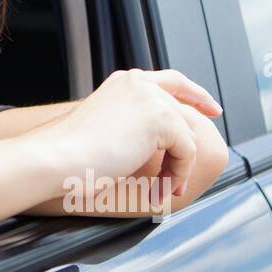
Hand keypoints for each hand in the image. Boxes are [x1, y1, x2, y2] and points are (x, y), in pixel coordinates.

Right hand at [42, 69, 222, 201]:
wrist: (59, 157)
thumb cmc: (71, 153)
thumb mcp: (107, 128)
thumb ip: (133, 123)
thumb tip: (163, 139)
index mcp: (125, 82)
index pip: (173, 81)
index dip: (196, 95)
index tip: (213, 110)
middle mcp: (140, 83)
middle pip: (186, 113)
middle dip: (189, 146)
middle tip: (182, 177)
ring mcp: (152, 98)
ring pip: (187, 138)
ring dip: (177, 168)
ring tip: (160, 190)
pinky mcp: (162, 119)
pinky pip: (187, 152)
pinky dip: (177, 174)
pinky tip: (159, 188)